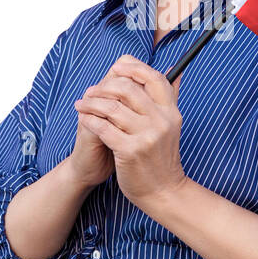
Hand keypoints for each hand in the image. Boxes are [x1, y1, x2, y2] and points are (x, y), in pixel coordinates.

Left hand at [73, 54, 186, 207]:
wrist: (163, 191)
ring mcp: (146, 136)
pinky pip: (104, 128)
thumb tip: (175, 70)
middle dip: (104, 86)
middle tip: (91, 91)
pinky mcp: (130, 150)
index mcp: (171, 111)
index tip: (116, 67)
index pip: (154, 78)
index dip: (134, 68)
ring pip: (112, 107)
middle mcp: (161, 120)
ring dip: (92, 103)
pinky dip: (90, 120)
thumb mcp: (171, 125)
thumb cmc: (161, 157)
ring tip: (82, 104)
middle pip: (129, 88)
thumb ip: (171, 97)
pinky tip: (83, 119)